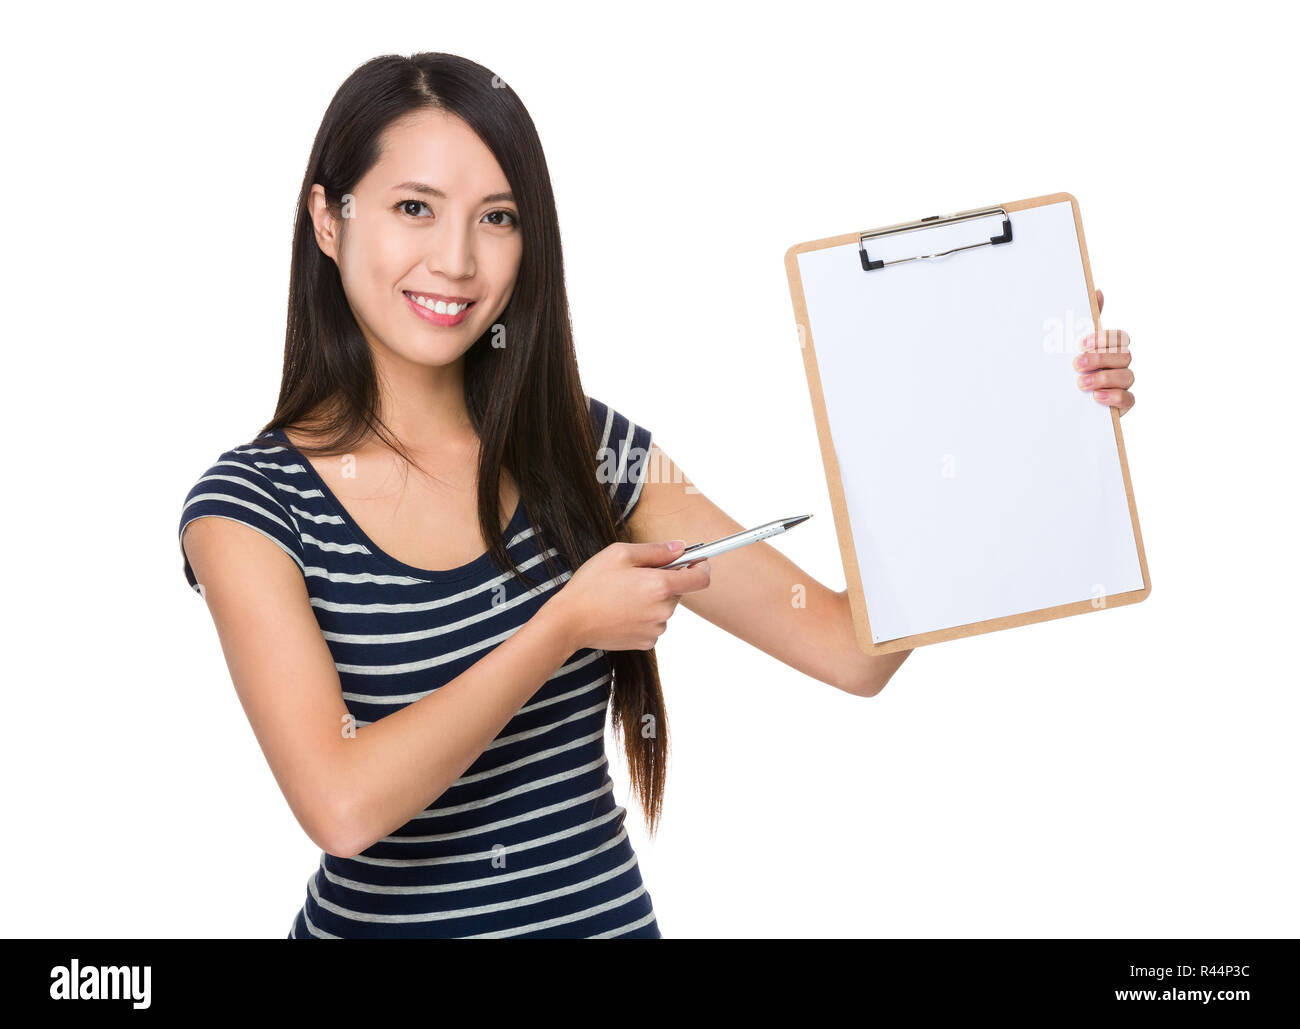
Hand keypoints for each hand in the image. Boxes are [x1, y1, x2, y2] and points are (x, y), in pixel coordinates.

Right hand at [550, 541, 711, 651]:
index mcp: (660, 585)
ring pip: (665, 608)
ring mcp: (655, 629)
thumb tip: (680, 547)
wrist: (569, 621)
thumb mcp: (620, 554)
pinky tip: (621, 611)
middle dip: (665, 581)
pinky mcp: (646, 642)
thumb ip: (656, 550)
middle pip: (679, 591)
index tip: (697, 560)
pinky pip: (654, 623)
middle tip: (637, 575)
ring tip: (623, 595)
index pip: (700, 577)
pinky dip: (644, 616)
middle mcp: (663, 610)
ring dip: (653, 599)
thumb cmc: (591, 585)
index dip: (702, 566)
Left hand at [1074, 288, 1135, 415]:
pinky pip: (1128, 399)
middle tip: (1077, 365)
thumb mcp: (1074, 345)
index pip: (1120, 337)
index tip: (1082, 344)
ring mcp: (1123, 384)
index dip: (1105, 339)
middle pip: (1124, 356)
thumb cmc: (1073, 368)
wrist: (1061, 402)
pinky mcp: (1122, 403)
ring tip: (1081, 384)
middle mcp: (1121, 364)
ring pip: (1127, 376)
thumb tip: (1097, 291)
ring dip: (1104, 378)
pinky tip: (1097, 397)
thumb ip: (1087, 321)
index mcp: (1111, 348)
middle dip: (1100, 359)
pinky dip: (1114, 397)